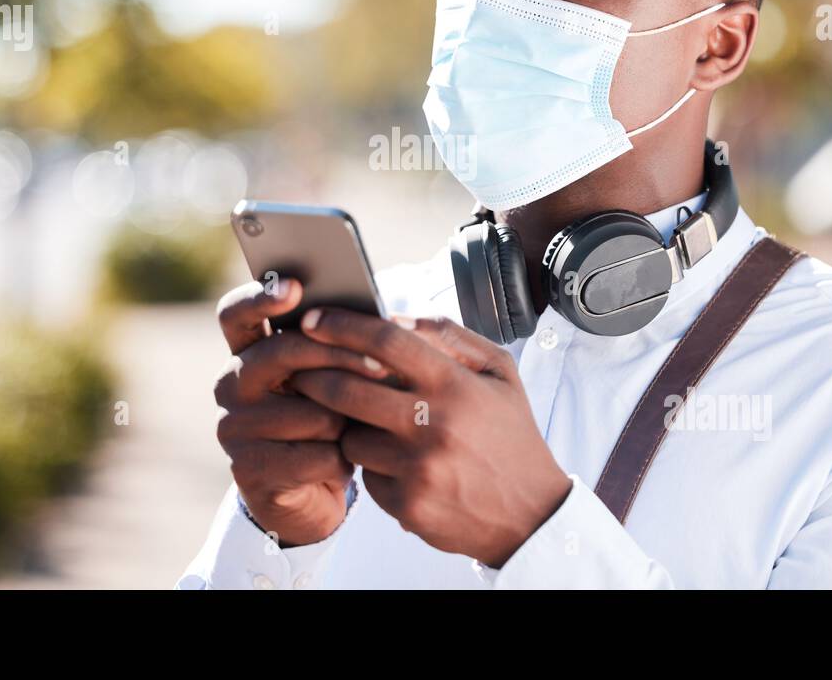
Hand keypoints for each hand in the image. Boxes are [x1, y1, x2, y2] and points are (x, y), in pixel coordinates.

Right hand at [213, 279, 393, 545]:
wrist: (313, 495)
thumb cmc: (330, 423)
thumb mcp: (332, 381)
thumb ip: (336, 349)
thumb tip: (379, 322)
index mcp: (247, 352)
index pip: (236, 313)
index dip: (260, 297)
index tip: (294, 287)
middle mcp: (231, 384)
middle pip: (281, 352)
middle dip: (338, 357)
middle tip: (384, 368)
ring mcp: (233, 428)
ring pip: (308, 411)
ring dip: (344, 424)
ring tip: (352, 433)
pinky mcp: (247, 469)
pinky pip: (312, 455)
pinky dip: (339, 461)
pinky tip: (340, 465)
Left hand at [288, 310, 571, 567]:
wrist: (532, 514)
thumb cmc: (511, 435)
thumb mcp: (500, 373)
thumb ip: (450, 336)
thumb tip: (394, 316)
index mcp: (455, 385)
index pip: (386, 342)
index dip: (342, 326)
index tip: (313, 320)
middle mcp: (434, 424)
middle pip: (348, 389)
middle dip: (314, 376)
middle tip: (300, 369)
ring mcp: (418, 468)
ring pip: (350, 437)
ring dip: (349, 427)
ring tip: (367, 425)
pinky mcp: (408, 505)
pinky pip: (367, 476)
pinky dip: (373, 466)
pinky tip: (396, 464)